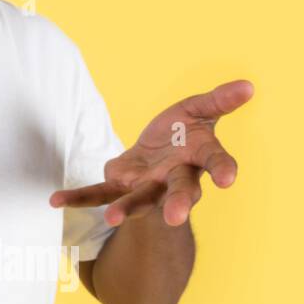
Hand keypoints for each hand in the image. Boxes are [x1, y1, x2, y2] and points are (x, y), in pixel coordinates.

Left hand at [49, 80, 254, 227]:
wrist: (157, 153)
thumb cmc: (183, 132)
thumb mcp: (198, 110)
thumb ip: (219, 101)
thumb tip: (248, 85)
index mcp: (198, 158)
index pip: (215, 163)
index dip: (224, 169)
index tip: (230, 178)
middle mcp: (175, 179)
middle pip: (180, 192)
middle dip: (179, 203)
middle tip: (176, 217)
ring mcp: (147, 186)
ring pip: (139, 200)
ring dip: (127, 209)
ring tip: (113, 218)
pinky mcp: (120, 186)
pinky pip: (97, 193)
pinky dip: (77, 198)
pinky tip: (55, 200)